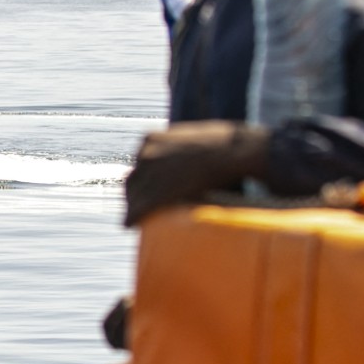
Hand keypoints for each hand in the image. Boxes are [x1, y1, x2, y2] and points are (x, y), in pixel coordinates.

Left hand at [123, 121, 270, 226]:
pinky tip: (130, 224)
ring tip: (134, 220)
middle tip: (137, 208)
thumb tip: (195, 160)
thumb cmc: (225, 145)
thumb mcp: (196, 139)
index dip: (139, 179)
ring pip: (133, 194)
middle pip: (132, 179)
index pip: (138, 163)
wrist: (233, 149)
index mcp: (153, 138)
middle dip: (133, 195)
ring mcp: (151, 172)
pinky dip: (133, 217)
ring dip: (133, 208)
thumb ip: (187, 149)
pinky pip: (141, 206)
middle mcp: (146, 152)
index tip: (142, 190)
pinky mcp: (160, 190)